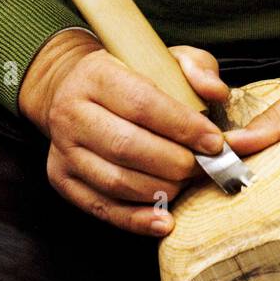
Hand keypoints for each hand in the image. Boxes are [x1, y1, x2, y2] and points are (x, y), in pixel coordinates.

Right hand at [19, 31, 231, 236]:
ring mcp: (63, 149)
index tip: (215, 142)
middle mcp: (72, 112)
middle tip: (207, 166)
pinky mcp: (62, 179)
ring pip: (116, 181)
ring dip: (162, 189)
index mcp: (96, 74)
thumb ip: (197, 68)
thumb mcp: (165, 60)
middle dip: (176, 162)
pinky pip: (101, 208)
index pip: (141, 103)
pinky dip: (137, 220)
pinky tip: (165, 221)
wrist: (75, 90)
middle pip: (127, 146)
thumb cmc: (130, 77)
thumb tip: (217, 93)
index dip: (182, 126)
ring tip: (189, 183)